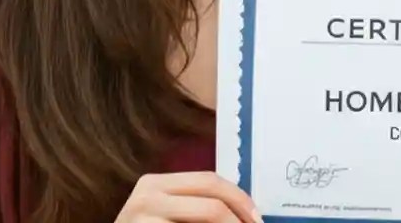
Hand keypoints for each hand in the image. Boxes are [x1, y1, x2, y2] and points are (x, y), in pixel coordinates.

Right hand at [114, 172, 261, 222]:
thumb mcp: (166, 212)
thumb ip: (194, 204)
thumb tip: (244, 211)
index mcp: (155, 183)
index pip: (209, 181)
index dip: (240, 198)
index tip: (257, 218)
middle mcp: (147, 196)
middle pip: (212, 204)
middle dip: (240, 219)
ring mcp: (143, 220)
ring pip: (206, 220)